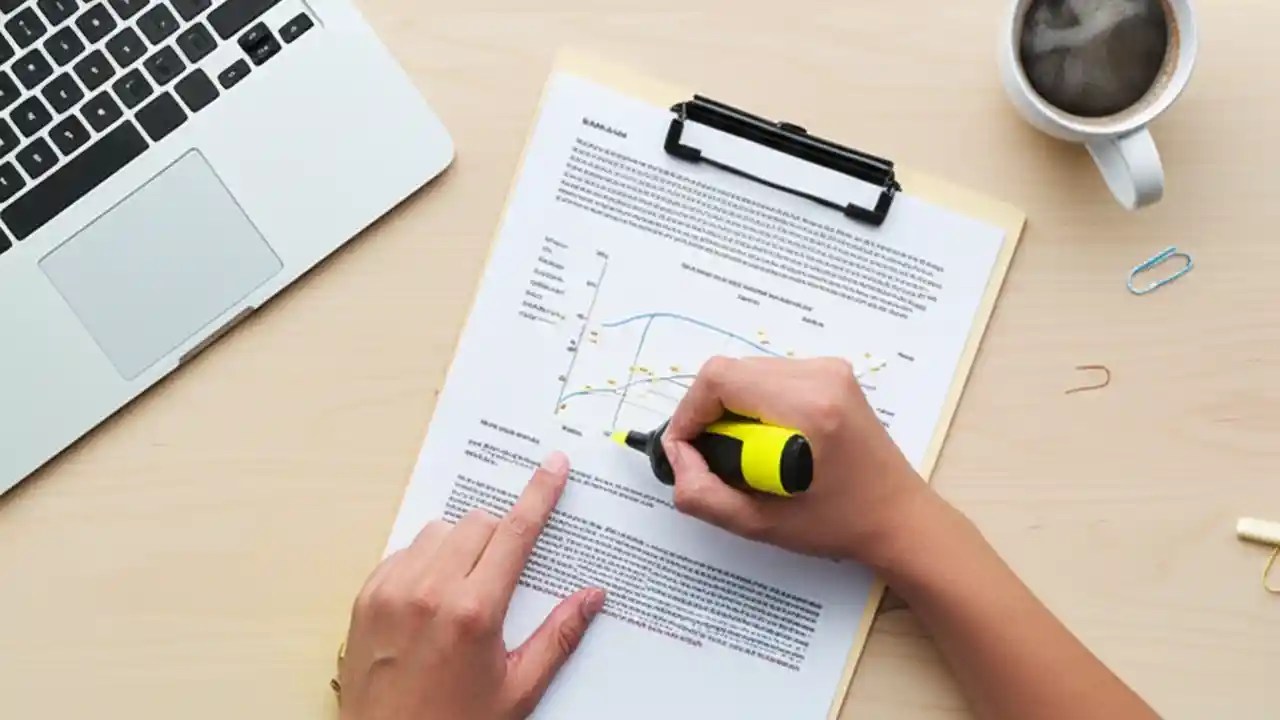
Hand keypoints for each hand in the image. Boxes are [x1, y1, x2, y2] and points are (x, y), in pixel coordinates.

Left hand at [339, 453, 605, 719]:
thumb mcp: (518, 689)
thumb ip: (559, 636)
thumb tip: (592, 597)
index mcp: (474, 611)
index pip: (516, 532)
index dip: (540, 494)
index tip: (553, 467)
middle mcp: (429, 591)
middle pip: (479, 522)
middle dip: (501, 533)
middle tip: (507, 568)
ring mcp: (392, 591)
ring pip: (439, 531)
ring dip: (461, 545)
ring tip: (467, 587)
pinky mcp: (366, 598)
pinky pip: (404, 552)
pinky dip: (425, 561)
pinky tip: (434, 597)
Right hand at [664, 356, 933, 566]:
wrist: (899, 518)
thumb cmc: (838, 525)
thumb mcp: (761, 524)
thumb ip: (703, 493)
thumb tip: (677, 454)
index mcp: (809, 407)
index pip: (720, 380)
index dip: (689, 413)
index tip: (686, 452)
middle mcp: (821, 375)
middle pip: (730, 371)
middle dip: (707, 413)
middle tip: (711, 458)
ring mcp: (830, 369)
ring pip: (747, 371)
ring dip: (729, 409)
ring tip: (741, 454)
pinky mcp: (833, 374)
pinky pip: (770, 376)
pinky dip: (752, 404)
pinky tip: (765, 441)